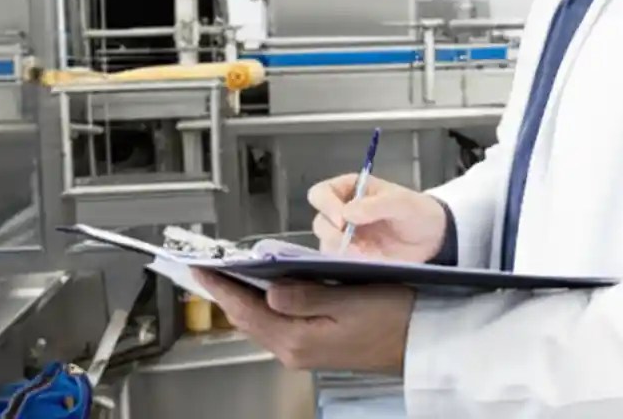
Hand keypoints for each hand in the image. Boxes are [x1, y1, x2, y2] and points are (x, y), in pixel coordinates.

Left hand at [194, 269, 413, 374]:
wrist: (420, 342)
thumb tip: (268, 292)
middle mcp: (295, 351)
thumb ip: (305, 297)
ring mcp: (303, 353)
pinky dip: (264, 308)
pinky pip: (277, 327)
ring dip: (245, 300)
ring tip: (231, 275)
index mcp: (299, 339)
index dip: (222, 287)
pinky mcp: (314, 349)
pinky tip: (265, 292)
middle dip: (227, 293)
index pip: (246, 310)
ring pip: (260, 324)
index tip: (202, 269)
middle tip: (210, 269)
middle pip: (247, 320)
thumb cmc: (393, 317)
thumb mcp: (350, 299)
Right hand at [308, 174, 446, 261]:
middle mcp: (342, 211)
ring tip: (364, 253)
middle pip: (320, 222)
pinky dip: (350, 262)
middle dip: (332, 233)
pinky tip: (367, 261)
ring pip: (326, 244)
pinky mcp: (353, 255)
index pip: (321, 194)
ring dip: (341, 250)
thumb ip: (375, 205)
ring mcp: (346, 235)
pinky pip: (340, 261)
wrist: (433, 237)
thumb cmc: (417, 211)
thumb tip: (347, 214)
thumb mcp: (402, 203)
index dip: (326, 206)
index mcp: (350, 189)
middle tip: (352, 242)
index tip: (343, 220)